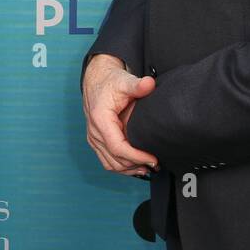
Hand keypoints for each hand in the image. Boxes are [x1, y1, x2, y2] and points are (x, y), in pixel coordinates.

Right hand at [82, 54, 158, 175]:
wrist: (97, 80)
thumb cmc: (111, 81)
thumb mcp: (124, 81)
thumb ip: (138, 85)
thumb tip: (150, 84)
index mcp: (100, 119)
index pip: (118, 147)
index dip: (136, 156)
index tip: (152, 158)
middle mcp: (94, 132)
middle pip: (115, 159)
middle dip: (135, 165)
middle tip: (156, 164)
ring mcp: (93, 138)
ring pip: (110, 164)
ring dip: (129, 169)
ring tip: (148, 168)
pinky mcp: (96, 141)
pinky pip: (107, 160)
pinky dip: (121, 167)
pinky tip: (136, 167)